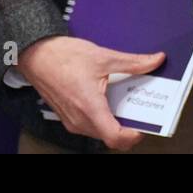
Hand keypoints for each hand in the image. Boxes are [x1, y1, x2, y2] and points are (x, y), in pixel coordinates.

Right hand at [18, 36, 164, 149]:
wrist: (37, 54)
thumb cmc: (63, 56)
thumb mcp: (105, 57)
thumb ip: (134, 62)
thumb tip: (155, 60)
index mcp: (89, 107)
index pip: (115, 137)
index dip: (133, 136)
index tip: (145, 125)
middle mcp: (79, 120)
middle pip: (110, 136)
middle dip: (129, 127)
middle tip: (142, 110)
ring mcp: (72, 121)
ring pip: (100, 132)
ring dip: (116, 122)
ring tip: (128, 103)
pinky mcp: (68, 118)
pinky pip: (91, 126)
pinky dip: (104, 117)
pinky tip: (111, 100)